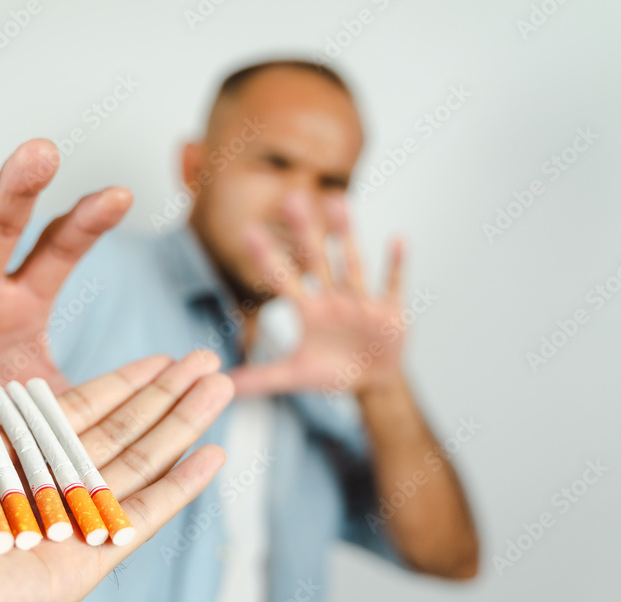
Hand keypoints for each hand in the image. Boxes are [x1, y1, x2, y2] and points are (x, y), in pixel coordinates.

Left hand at [0, 351, 230, 601]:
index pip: (68, 415)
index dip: (116, 384)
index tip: (153, 359)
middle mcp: (19, 493)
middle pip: (111, 436)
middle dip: (162, 399)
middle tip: (208, 363)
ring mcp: (47, 530)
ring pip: (132, 468)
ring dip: (180, 428)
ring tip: (221, 385)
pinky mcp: (67, 567)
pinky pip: (133, 521)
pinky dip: (177, 489)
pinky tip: (212, 454)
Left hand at [229, 192, 405, 396]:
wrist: (371, 382)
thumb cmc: (332, 371)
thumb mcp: (295, 376)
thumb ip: (260, 378)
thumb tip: (223, 384)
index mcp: (308, 311)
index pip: (282, 280)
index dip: (267, 258)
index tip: (249, 231)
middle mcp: (332, 298)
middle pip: (316, 260)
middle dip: (304, 232)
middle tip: (291, 199)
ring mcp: (361, 302)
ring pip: (352, 263)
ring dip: (346, 235)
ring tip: (337, 202)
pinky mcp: (389, 312)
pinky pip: (392, 285)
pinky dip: (396, 265)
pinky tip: (397, 240)